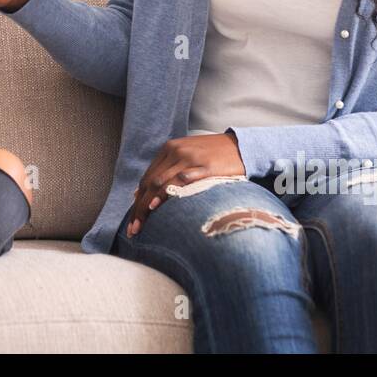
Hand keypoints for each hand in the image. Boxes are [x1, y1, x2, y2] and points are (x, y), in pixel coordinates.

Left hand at [126, 134, 245, 237]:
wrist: (243, 146)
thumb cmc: (214, 156)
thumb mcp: (188, 158)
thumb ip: (167, 171)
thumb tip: (142, 193)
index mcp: (169, 149)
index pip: (146, 178)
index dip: (137, 201)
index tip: (132, 221)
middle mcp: (175, 151)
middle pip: (150, 182)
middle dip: (138, 208)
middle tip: (133, 229)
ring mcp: (189, 158)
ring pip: (159, 182)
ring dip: (147, 205)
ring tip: (141, 224)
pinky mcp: (204, 166)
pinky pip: (179, 180)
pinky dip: (165, 193)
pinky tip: (156, 206)